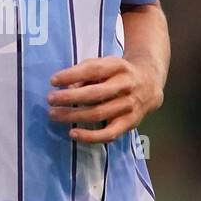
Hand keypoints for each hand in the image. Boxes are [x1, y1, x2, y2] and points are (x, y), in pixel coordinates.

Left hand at [47, 56, 162, 143]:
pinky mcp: (130, 123)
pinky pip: (108, 134)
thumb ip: (86, 72)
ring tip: (54, 115)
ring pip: (98, 114)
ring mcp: (129, 106)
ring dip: (73, 116)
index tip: (53, 80)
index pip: (93, 70)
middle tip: (50, 99)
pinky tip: (72, 133)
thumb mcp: (105, 65)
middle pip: (95, 94)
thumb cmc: (117, 73)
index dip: (72, 75)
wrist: (150, 83)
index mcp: (118, 67)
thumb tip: (65, 87)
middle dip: (69, 98)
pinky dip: (89, 136)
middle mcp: (126, 86)